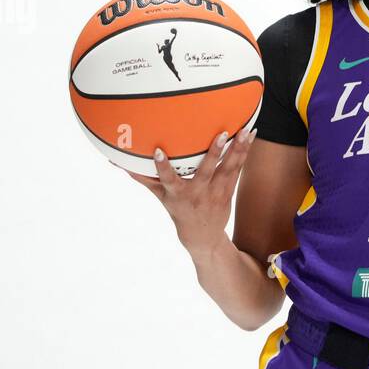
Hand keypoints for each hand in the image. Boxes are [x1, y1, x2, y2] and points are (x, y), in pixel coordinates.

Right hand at [125, 128, 257, 252]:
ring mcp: (215, 192)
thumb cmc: (178, 211)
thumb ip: (144, 179)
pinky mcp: (228, 190)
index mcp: (177, 194)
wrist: (203, 237)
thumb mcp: (160, 197)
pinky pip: (238, 169)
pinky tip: (250, 135)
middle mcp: (197, 193)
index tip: (157, 151)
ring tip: (244, 130)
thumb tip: (118, 163)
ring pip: (228, 168)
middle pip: (206, 172)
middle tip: (221, 134)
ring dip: (237, 149)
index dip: (162, 167)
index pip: (167, 179)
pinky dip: (245, 152)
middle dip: (214, 153)